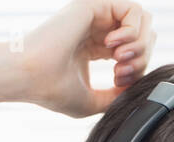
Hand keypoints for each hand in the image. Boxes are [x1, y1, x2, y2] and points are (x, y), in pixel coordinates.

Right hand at [20, 0, 156, 117]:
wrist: (30, 76)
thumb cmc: (51, 90)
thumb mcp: (93, 100)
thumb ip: (117, 95)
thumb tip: (138, 91)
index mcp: (97, 47)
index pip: (135, 52)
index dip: (137, 69)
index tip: (118, 82)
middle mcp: (98, 29)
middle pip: (144, 34)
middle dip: (142, 57)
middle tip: (122, 73)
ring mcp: (97, 15)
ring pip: (143, 21)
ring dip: (140, 44)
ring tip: (119, 59)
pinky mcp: (95, 5)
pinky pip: (134, 10)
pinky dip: (133, 32)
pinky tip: (113, 47)